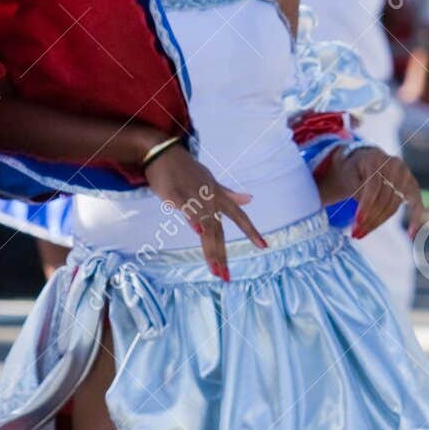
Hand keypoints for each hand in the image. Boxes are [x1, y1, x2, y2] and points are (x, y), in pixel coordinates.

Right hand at [144, 143, 266, 278]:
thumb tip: (250, 199)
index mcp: (218, 197)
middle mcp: (209, 199)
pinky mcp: (175, 194)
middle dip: (222, 255)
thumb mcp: (212, 182)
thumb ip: (229, 195)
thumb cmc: (187, 170)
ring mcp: (193, 196)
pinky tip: (199, 231)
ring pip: (204, 226)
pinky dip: (193, 219)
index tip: (264, 246)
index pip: (239, 217)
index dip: (252, 231)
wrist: (163, 152)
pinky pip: (185, 208)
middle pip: (218, 231)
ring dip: (210, 248)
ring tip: (215, 269)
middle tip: (226, 277)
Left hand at [337, 146, 423, 238]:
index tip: (357, 221)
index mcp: (376, 158)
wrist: (365, 162)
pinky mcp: (413, 186)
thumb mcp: (349, 176)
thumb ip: (358, 191)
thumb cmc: (354, 171)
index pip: (373, 185)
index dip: (366, 204)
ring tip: (362, 234)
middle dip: (369, 219)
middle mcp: (395, 165)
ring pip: (393, 205)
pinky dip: (415, 219)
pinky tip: (410, 234)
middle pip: (383, 199)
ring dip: (378, 223)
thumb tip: (366, 214)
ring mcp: (406, 175)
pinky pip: (417, 204)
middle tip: (355, 233)